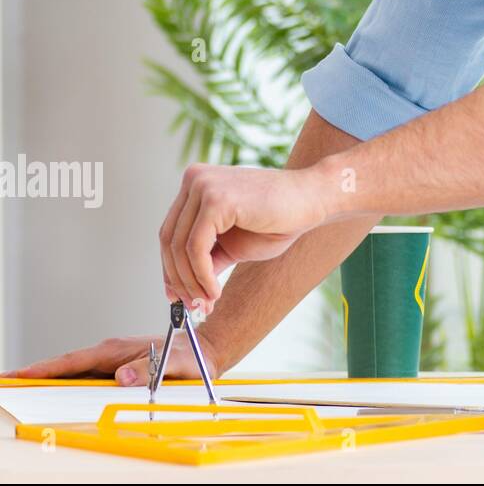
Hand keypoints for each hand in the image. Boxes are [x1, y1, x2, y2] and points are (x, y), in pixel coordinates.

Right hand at [2, 330, 224, 385]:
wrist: (206, 350)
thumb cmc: (191, 356)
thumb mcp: (176, 364)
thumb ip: (150, 370)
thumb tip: (121, 377)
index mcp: (118, 351)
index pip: (73, 362)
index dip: (45, 369)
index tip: (19, 374)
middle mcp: (111, 354)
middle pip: (66, 367)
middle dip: (37, 374)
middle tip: (9, 382)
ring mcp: (113, 360)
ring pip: (75, 372)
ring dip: (51, 380)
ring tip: (24, 387)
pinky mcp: (118, 368)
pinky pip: (88, 377)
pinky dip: (69, 382)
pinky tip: (57, 390)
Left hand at [159, 163, 327, 311]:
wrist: (313, 200)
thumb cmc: (280, 219)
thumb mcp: (233, 243)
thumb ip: (206, 258)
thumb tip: (181, 291)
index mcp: (196, 183)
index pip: (170, 232)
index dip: (170, 268)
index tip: (176, 296)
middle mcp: (194, 179)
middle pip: (169, 240)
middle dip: (179, 279)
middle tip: (192, 306)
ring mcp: (203, 186)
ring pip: (179, 247)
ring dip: (191, 283)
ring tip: (207, 302)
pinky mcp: (215, 200)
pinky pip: (196, 249)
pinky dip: (202, 276)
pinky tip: (215, 291)